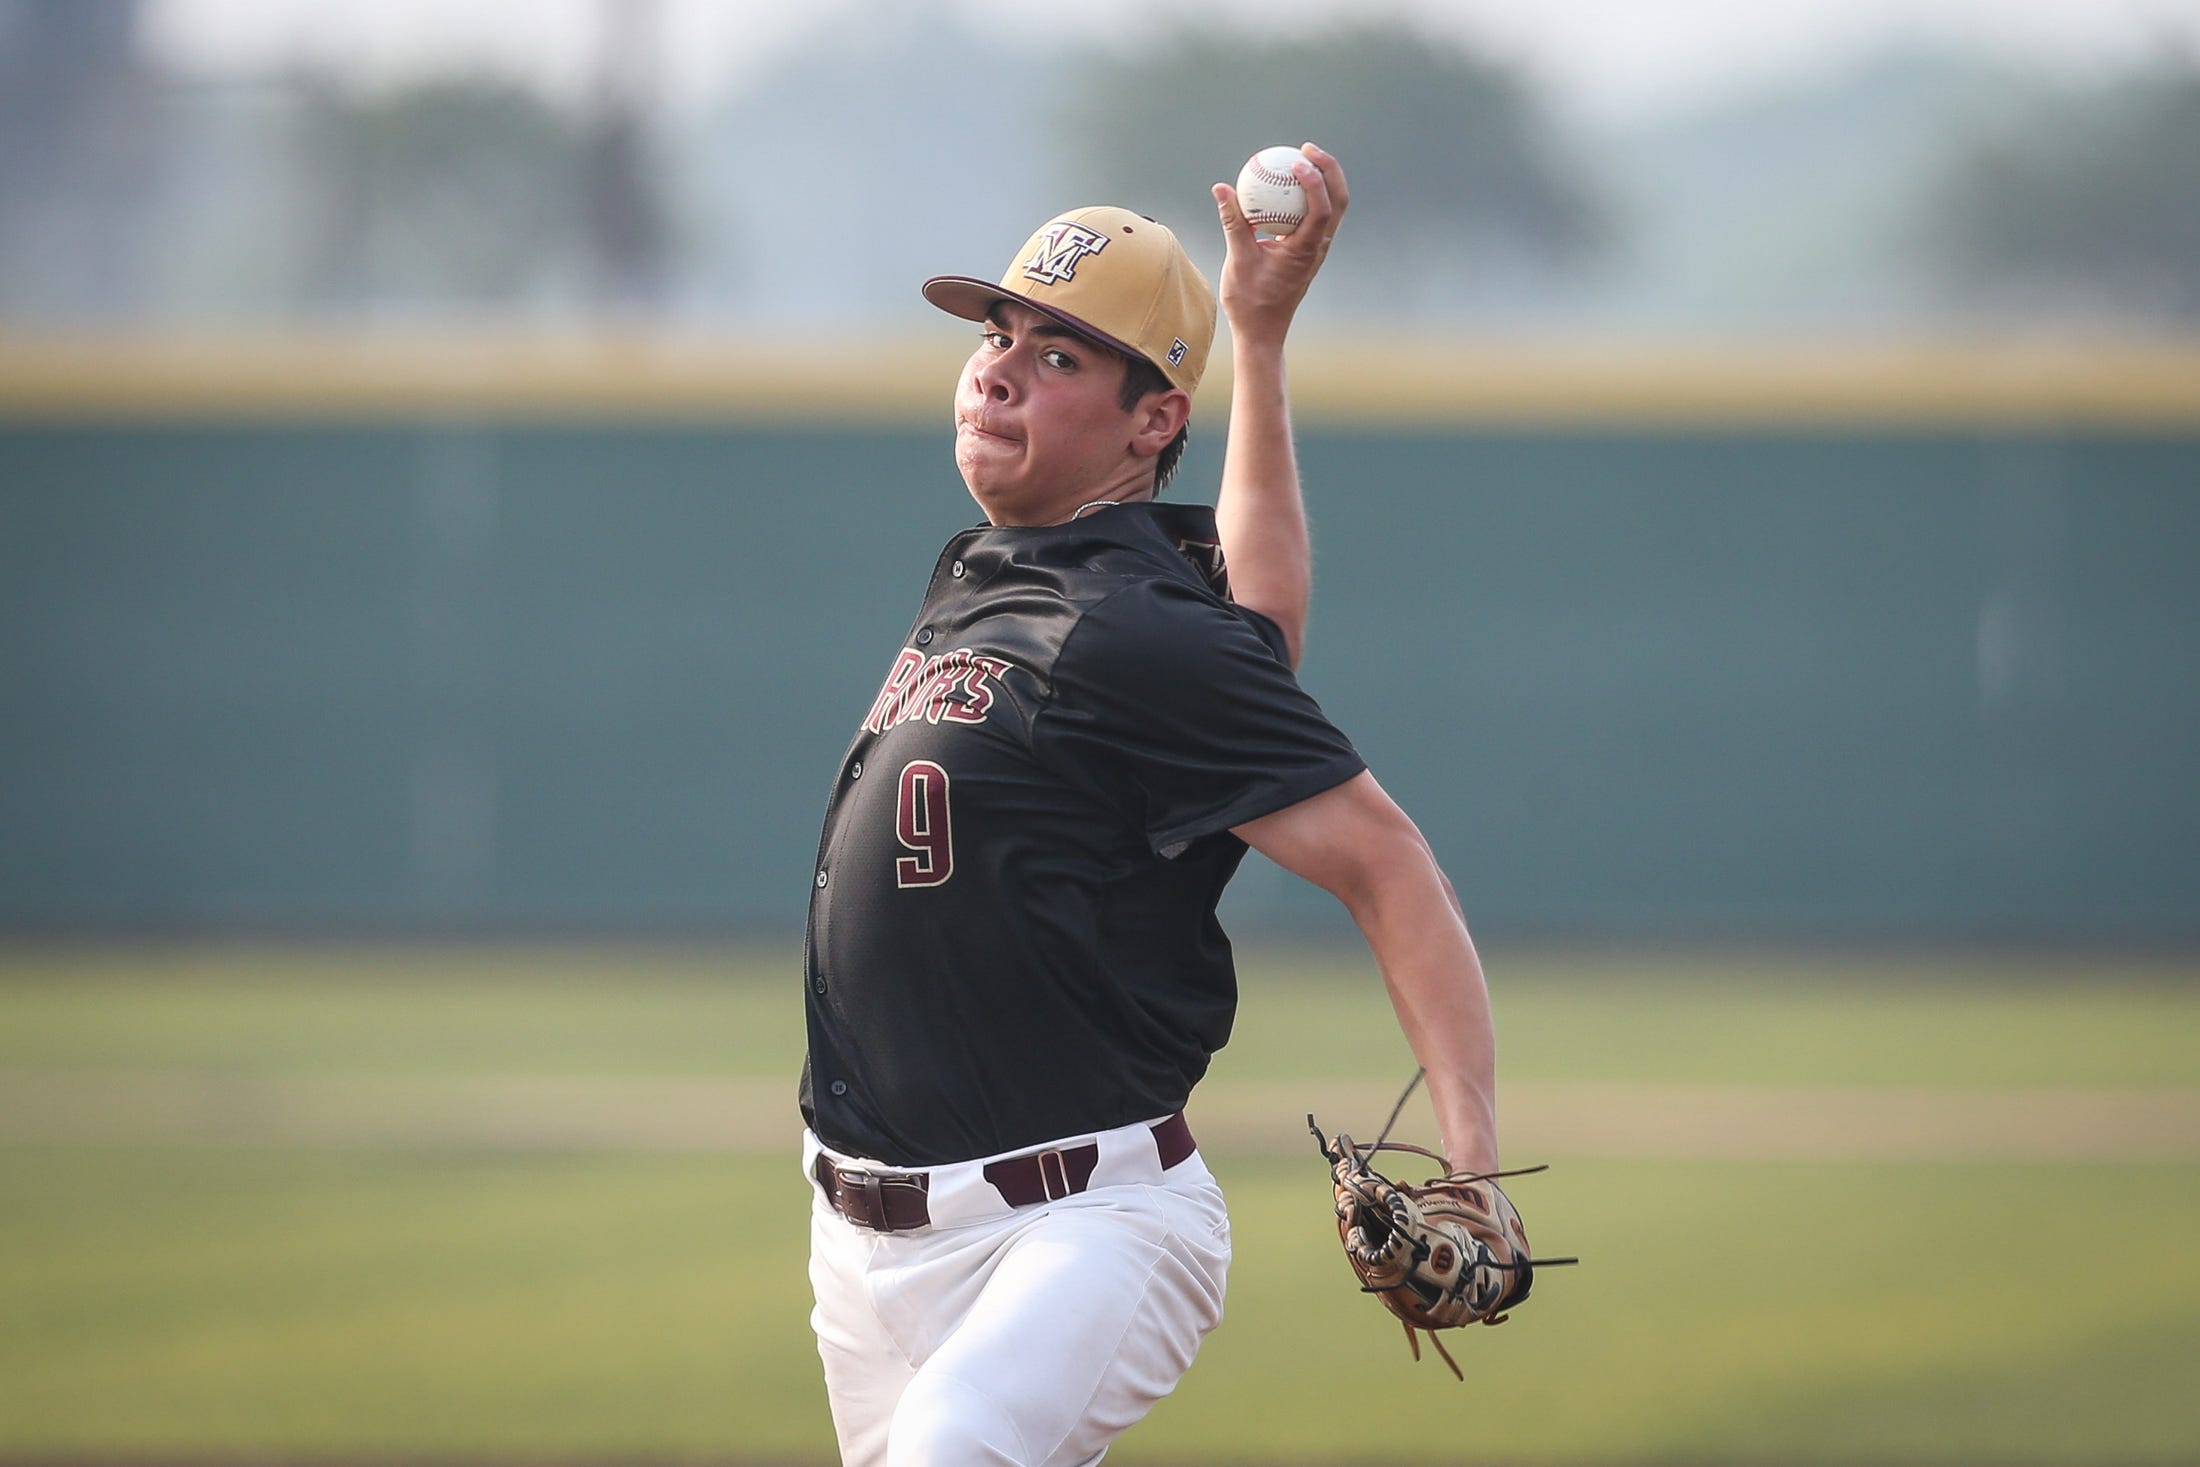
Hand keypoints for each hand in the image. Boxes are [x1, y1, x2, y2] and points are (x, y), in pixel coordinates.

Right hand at [1210, 141, 1348, 351]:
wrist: (1263, 331)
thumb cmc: (1249, 301)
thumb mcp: (1237, 260)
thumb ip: (1232, 222)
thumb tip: (1221, 188)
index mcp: (1305, 251)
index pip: (1321, 210)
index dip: (1314, 181)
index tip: (1295, 161)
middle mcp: (1318, 248)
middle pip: (1339, 200)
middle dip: (1328, 169)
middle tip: (1305, 149)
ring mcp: (1317, 249)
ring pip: (1333, 207)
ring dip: (1324, 179)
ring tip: (1301, 157)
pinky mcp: (1309, 250)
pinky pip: (1316, 215)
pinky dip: (1309, 195)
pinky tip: (1287, 184)